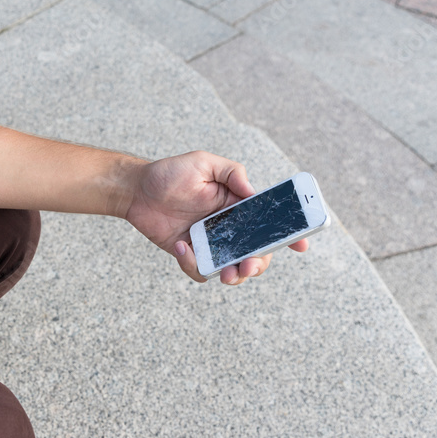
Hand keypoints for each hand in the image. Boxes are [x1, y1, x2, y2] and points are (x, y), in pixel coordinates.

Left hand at [124, 151, 307, 284]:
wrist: (135, 190)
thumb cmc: (170, 173)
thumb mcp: (203, 163)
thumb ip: (232, 173)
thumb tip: (252, 192)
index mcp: (238, 206)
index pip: (269, 222)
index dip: (289, 234)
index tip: (301, 244)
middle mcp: (228, 227)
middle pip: (256, 253)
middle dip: (259, 263)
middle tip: (249, 264)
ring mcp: (210, 243)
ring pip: (233, 269)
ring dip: (234, 274)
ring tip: (226, 273)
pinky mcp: (190, 255)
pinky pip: (201, 271)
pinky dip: (193, 265)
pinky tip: (181, 246)